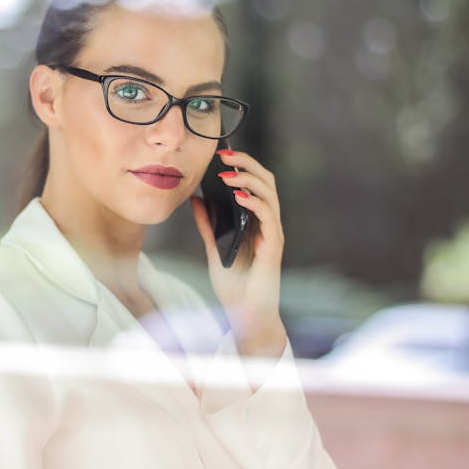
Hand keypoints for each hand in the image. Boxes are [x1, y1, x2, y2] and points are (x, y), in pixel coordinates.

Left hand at [190, 149, 286, 357]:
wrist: (244, 315)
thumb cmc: (234, 285)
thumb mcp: (214, 248)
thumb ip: (208, 224)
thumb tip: (195, 199)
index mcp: (256, 220)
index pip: (255, 183)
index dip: (243, 165)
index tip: (222, 154)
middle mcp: (267, 223)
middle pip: (266, 181)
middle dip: (247, 163)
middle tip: (226, 155)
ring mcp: (272, 233)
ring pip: (269, 194)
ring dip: (249, 179)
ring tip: (227, 174)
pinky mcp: (273, 246)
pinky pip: (268, 217)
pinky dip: (254, 202)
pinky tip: (238, 196)